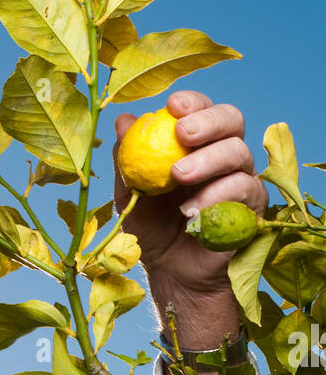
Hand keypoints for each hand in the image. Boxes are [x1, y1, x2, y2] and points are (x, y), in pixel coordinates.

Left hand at [113, 90, 267, 348]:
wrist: (170, 271)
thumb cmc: (151, 228)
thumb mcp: (129, 194)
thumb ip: (127, 160)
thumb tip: (123, 121)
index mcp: (196, 143)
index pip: (202, 109)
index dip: (193, 103)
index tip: (173, 105)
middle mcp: (223, 154)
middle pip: (231, 119)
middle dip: (207, 121)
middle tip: (182, 134)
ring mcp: (241, 178)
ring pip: (239, 153)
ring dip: (208, 161)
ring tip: (178, 176)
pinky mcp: (252, 207)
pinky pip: (244, 189)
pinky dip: (217, 195)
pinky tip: (190, 210)